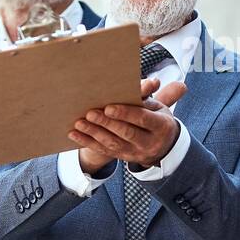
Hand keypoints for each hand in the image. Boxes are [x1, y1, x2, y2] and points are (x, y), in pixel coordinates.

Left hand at [69, 77, 186, 171]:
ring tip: (80, 123)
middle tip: (90, 113)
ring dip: (94, 133)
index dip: (125, 114)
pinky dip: (88, 143)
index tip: (109, 108)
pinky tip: (75, 135)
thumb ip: (149, 95)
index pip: (143, 119)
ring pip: (113, 144)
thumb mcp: (158, 107)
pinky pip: (104, 151)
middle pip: (127, 133)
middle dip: (107, 123)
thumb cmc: (157, 119)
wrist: (163, 146)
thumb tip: (152, 81)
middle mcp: (150, 143)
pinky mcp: (124, 158)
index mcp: (162, 126)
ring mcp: (136, 153)